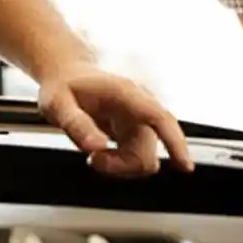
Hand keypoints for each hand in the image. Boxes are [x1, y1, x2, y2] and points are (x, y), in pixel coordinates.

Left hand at [37, 63, 193, 176]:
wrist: (64, 76)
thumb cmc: (62, 86)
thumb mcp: (57, 104)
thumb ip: (76, 124)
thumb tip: (96, 147)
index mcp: (124, 93)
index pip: (159, 118)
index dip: (175, 142)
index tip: (184, 166)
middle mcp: (138, 107)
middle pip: (147, 151)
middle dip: (122, 165)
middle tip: (92, 159)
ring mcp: (137, 121)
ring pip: (143, 158)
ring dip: (120, 165)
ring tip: (92, 155)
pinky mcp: (133, 132)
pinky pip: (135, 157)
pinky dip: (119, 163)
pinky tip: (100, 155)